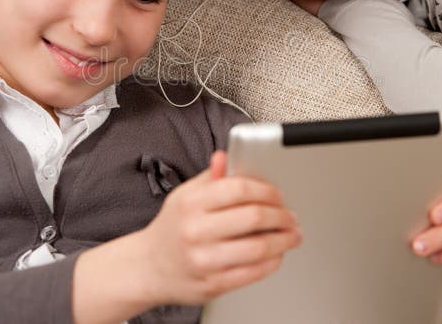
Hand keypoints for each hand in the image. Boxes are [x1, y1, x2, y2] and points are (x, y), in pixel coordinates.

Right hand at [139, 151, 301, 305]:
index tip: (278, 195)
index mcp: (190, 203)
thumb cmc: (172, 229)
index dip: (267, 191)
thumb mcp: (184, 196)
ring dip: (284, 240)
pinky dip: (273, 261)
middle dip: (281, 215)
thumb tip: (226, 156)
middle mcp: (195, 231)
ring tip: (291, 235)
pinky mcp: (213, 284)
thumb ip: (211, 178)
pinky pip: (254, 272)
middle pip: (254, 217)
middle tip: (290, 216)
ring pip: (259, 247)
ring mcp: (204, 260)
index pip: (240, 189)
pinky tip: (276, 254)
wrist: (149, 268)